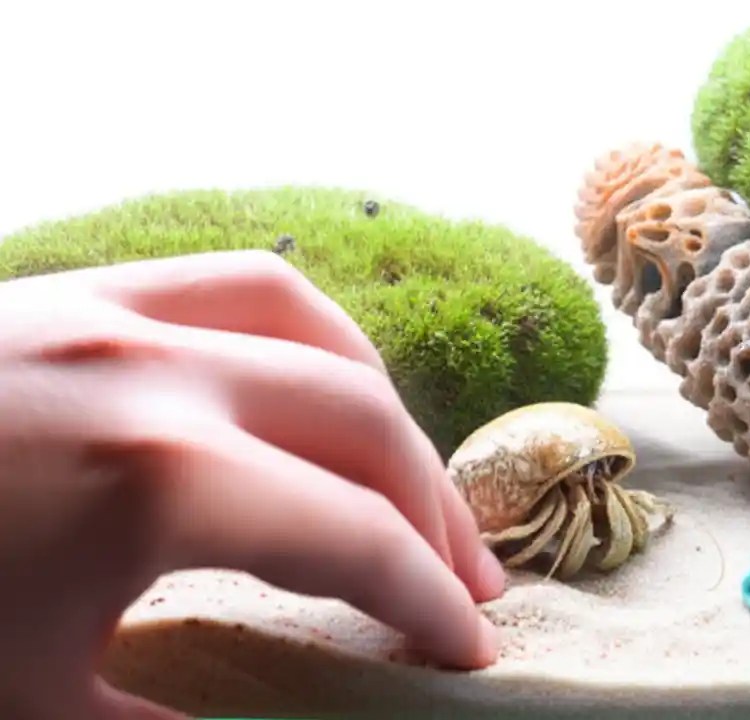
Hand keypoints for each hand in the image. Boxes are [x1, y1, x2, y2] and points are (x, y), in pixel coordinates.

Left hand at [0, 251, 505, 719]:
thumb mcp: (27, 702)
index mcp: (160, 484)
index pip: (358, 539)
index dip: (429, 601)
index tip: (469, 647)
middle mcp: (161, 373)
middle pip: (367, 426)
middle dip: (437, 513)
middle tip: (466, 579)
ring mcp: (115, 312)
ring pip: (318, 334)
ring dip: (385, 413)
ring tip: (408, 480)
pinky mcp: (74, 288)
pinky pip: (238, 287)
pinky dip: (307, 338)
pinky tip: (310, 387)